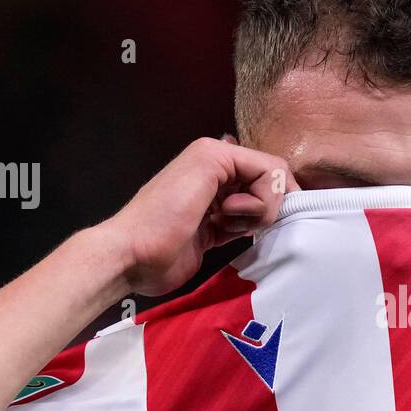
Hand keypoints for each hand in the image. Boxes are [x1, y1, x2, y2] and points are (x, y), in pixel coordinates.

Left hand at [103, 137, 298, 296]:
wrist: (133, 256)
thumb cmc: (164, 214)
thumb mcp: (205, 169)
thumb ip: (248, 166)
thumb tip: (277, 185)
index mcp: (216, 153)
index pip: (272, 166)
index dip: (273, 191)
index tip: (255, 210)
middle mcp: (219, 174)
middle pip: (269, 187)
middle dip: (261, 205)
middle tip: (230, 215)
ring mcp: (217, 204)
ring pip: (260, 208)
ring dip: (248, 221)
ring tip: (220, 226)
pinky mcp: (215, 231)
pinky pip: (247, 227)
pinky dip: (243, 232)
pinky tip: (222, 235)